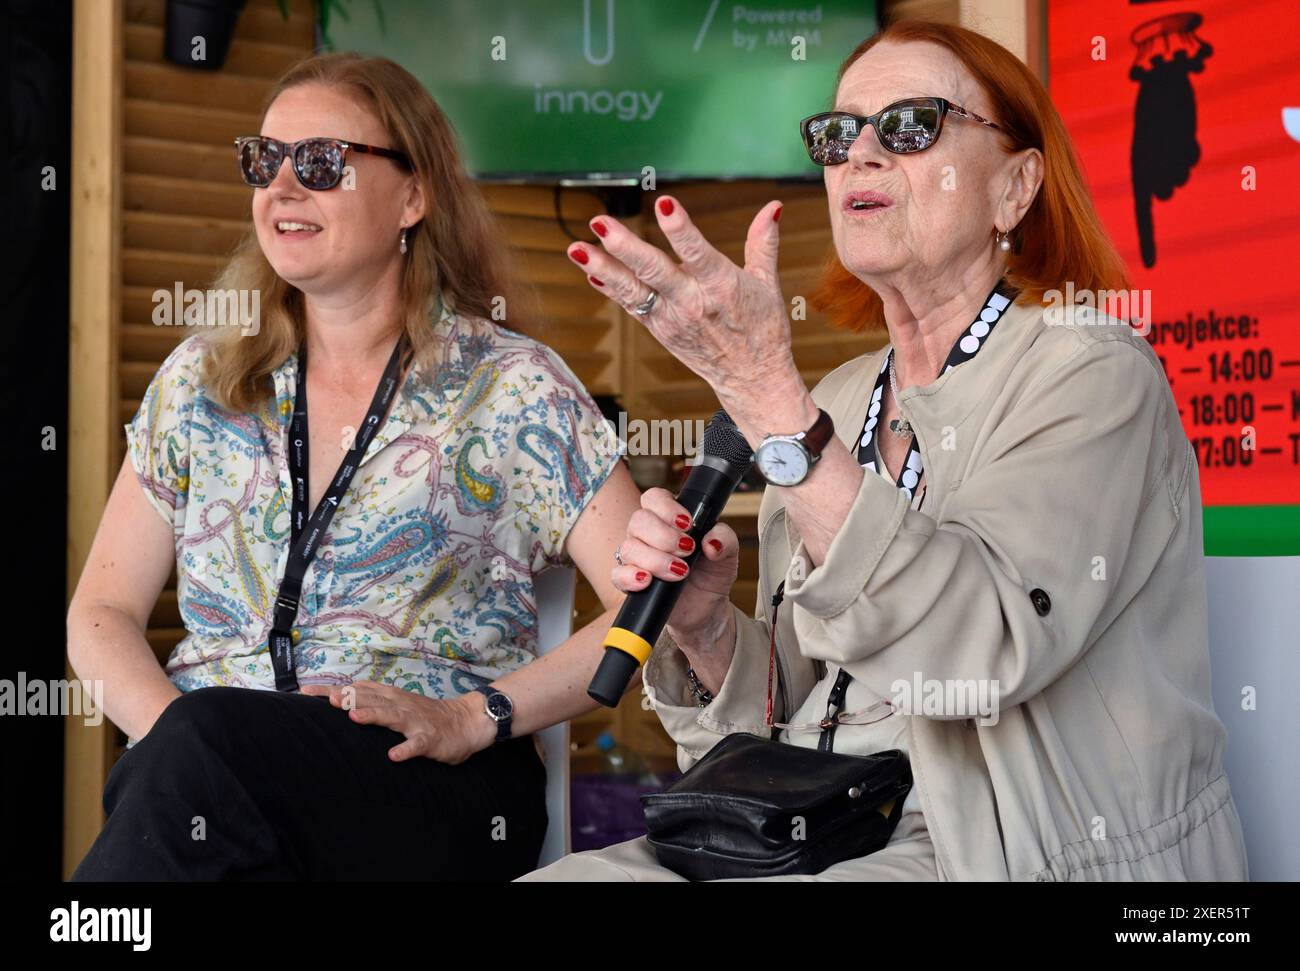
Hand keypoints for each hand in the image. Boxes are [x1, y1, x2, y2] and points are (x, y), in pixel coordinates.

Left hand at [301, 681, 492, 763]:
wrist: (467, 721)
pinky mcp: (430, 739)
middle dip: (350, 698)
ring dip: (374, 716)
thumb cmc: (426, 715)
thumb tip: (340, 700)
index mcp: (390, 697)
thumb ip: (373, 702)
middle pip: (371, 699)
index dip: (332, 691)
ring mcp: (415, 721)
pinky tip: (393, 756)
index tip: (305, 692)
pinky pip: (416, 745)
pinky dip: (405, 749)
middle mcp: (400, 705)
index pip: (357, 690)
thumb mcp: (398, 704)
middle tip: (329, 700)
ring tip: (354, 717)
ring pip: (392, 716)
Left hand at [569, 196, 810, 445]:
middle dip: (624, 246)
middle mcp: (692, 303)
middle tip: (600, 222)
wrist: (751, 379)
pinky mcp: (659, 329)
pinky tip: (589, 268)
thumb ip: (763, 242)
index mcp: (722, 286)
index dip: (680, 228)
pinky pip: (630, 304)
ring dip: (603, 267)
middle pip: (654, 271)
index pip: (697, 253)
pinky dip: (609, 287)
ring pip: (633, 289)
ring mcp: (671, 318)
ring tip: (577, 247)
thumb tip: (773, 207)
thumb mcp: (767, 285)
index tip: (664, 202)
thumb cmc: (762, 329)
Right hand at [611, 487, 738, 642]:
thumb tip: (711, 542)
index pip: (654, 498)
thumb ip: (724, 539)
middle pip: (639, 520)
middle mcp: (648, 534)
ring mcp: (637, 557)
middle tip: (687, 550)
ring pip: (630, 547)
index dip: (666, 507)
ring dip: (656, 559)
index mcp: (668, 518)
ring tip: (680, 573)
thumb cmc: (712, 573)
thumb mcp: (727, 553)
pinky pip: (617, 574)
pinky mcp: (630, 582)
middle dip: (664, 536)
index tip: (687, 524)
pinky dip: (631, 576)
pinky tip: (647, 581)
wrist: (706, 607)